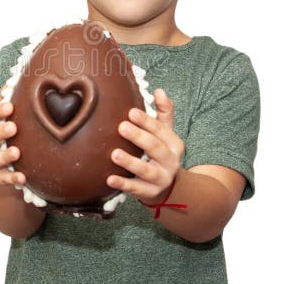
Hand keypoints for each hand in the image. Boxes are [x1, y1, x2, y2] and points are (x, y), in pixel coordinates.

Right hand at [0, 92, 24, 186]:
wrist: (2, 163)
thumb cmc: (5, 134)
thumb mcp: (5, 119)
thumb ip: (6, 103)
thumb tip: (9, 86)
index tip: (10, 106)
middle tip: (13, 127)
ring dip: (3, 156)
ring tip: (17, 152)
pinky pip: (1, 179)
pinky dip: (11, 179)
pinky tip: (22, 177)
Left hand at [107, 88, 185, 204]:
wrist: (167, 186)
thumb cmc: (161, 152)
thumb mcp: (166, 133)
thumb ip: (164, 112)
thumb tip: (160, 90)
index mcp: (174, 144)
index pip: (161, 130)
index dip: (146, 121)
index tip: (131, 112)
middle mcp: (170, 162)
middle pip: (155, 148)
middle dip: (139, 137)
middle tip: (121, 127)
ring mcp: (161, 179)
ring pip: (146, 170)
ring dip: (130, 162)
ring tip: (114, 154)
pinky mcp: (150, 193)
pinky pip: (135, 189)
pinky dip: (123, 184)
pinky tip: (109, 179)